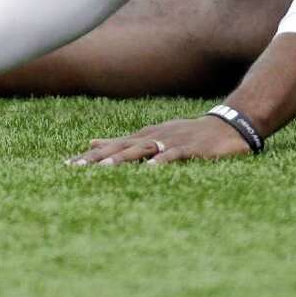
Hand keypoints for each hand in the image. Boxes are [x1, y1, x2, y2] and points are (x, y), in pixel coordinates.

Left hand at [67, 115, 249, 166]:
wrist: (228, 125)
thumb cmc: (188, 134)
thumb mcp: (152, 135)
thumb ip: (122, 141)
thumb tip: (92, 142)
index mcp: (142, 137)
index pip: (110, 146)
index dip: (89, 156)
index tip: (67, 166)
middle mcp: (152, 137)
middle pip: (119, 147)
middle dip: (96, 158)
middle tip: (74, 169)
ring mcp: (170, 141)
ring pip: (141, 150)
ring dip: (122, 158)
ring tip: (103, 168)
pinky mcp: (189, 148)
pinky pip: (173, 155)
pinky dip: (161, 162)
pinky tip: (150, 170)